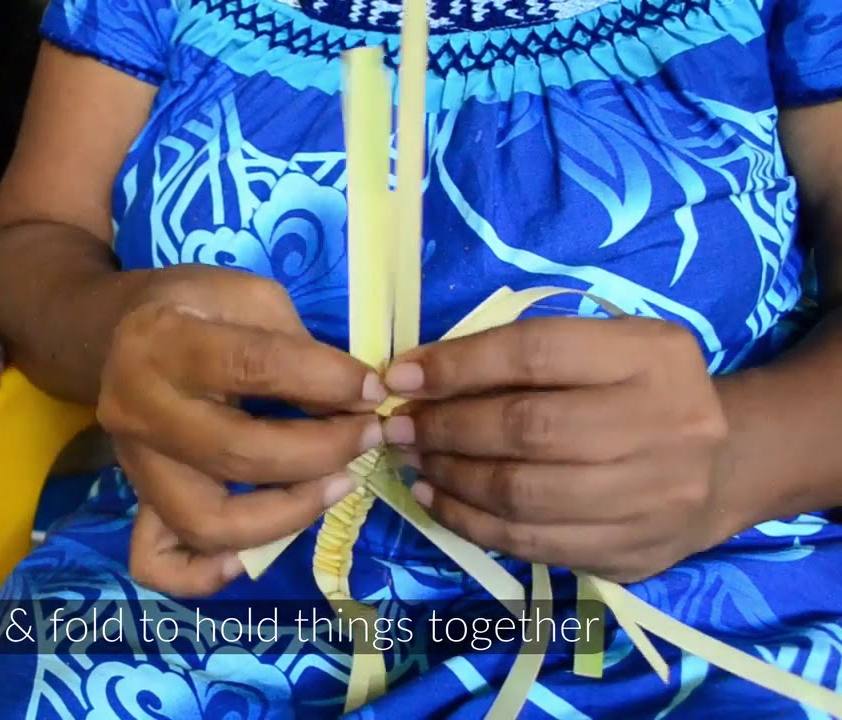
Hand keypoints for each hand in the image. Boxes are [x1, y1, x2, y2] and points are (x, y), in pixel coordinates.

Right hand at [98, 265, 387, 595]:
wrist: (117, 332)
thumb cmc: (196, 307)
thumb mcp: (249, 298)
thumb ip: (298, 348)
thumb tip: (353, 405)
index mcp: (163, 340)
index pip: (253, 366)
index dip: (326, 381)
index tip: (372, 389)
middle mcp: (138, 408)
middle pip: (237, 453)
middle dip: (322, 450)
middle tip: (366, 435)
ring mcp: (135, 463)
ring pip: (206, 522)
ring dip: (286, 515)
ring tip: (336, 486)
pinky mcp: (138, 498)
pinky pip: (158, 561)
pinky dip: (204, 574)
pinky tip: (248, 557)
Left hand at [380, 316, 728, 582]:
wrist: (721, 467)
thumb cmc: (637, 393)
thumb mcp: (603, 349)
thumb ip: (525, 356)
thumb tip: (417, 376)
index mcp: (653, 355)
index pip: (536, 353)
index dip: (458, 366)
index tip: (401, 377)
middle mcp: (666, 423)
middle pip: (527, 428)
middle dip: (446, 427)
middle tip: (399, 426)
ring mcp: (655, 495)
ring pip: (523, 493)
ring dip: (450, 476)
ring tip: (413, 459)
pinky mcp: (633, 551)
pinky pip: (529, 542)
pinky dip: (468, 521)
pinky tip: (437, 496)